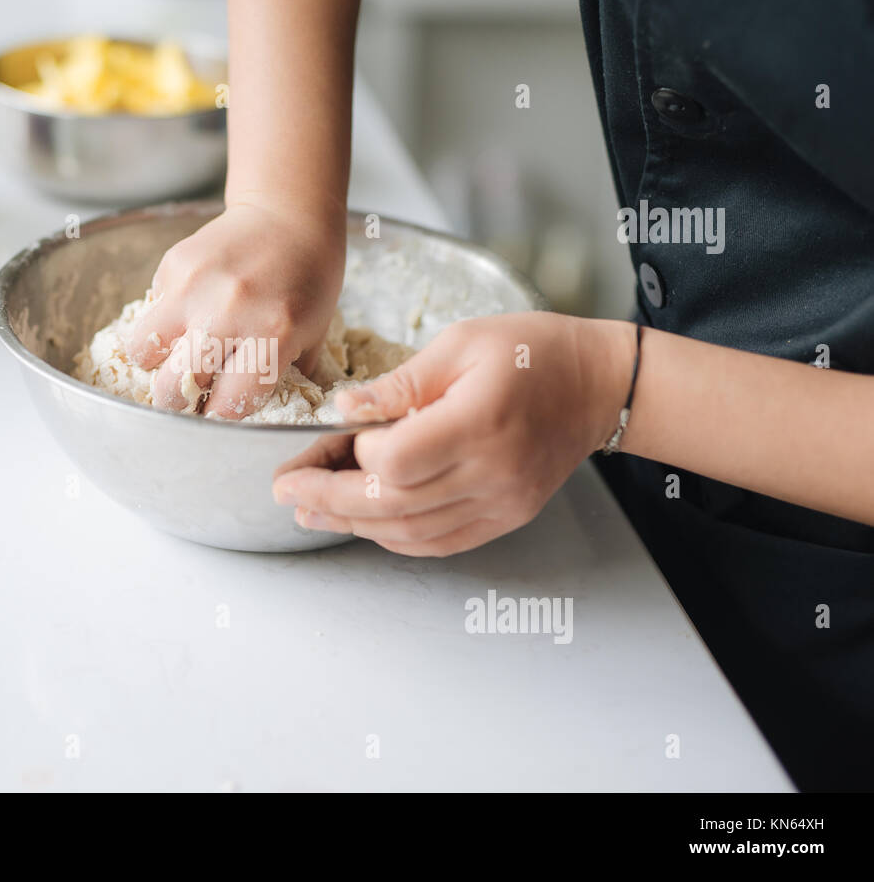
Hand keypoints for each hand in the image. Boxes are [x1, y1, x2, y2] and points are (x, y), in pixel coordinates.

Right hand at [122, 200, 345, 417]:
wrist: (290, 216)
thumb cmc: (309, 281)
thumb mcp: (312, 336)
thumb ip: (284, 377)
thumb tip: (255, 416)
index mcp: (272, 337)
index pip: (226, 406)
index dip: (219, 415)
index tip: (216, 411)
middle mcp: (228, 314)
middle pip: (173, 387)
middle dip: (176, 399)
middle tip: (184, 394)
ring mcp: (195, 287)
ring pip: (142, 350)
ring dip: (155, 359)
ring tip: (174, 353)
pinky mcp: (174, 265)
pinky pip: (150, 309)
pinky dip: (164, 317)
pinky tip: (188, 308)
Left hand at [271, 312, 634, 555]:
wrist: (598, 384)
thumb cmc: (531, 352)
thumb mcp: (460, 344)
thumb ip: (399, 384)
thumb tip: (344, 410)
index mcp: (478, 423)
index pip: (394, 462)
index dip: (355, 454)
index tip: (337, 436)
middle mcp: (491, 474)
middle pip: (391, 505)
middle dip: (329, 499)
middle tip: (287, 490)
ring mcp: (501, 503)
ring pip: (410, 531)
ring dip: (352, 524)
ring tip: (309, 511)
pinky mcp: (505, 517)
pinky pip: (439, 541)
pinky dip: (394, 535)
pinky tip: (362, 522)